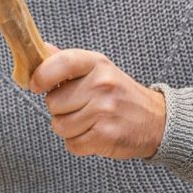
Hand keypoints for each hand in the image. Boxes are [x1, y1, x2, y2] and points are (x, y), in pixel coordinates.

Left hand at [29, 48, 165, 159]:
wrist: (157, 121)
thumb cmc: (119, 94)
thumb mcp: (98, 69)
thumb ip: (67, 62)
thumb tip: (40, 48)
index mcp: (97, 63)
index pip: (61, 62)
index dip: (41, 75)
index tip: (35, 85)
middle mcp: (101, 84)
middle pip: (53, 103)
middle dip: (60, 109)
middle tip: (80, 107)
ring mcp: (104, 110)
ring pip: (59, 126)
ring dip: (68, 129)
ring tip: (88, 121)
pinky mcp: (105, 135)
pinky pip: (72, 144)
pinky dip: (79, 144)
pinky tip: (94, 134)